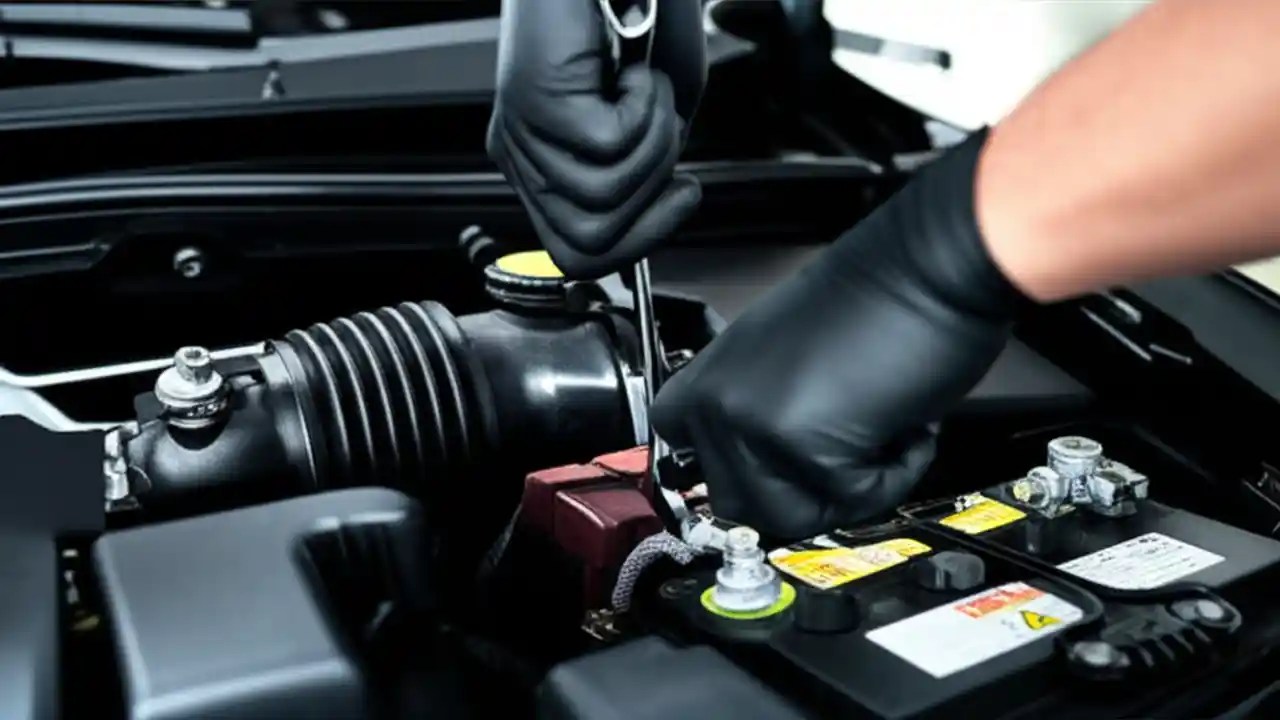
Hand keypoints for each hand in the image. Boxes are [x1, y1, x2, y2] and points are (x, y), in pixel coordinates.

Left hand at [487, 0, 706, 278]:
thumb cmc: (635, 15)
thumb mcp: (652, 117)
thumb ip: (651, 173)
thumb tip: (661, 212)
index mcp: (541, 165)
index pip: (577, 255)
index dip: (642, 241)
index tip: (684, 192)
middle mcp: (522, 154)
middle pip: (587, 244)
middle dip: (653, 195)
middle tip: (667, 130)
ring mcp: (523, 130)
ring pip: (604, 198)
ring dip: (655, 142)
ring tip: (652, 90)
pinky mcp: (537, 101)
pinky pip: (609, 148)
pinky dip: (647, 108)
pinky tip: (638, 72)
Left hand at [651, 130, 1027, 538]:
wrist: (933, 265)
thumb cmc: (883, 298)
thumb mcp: (789, 358)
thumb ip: (763, 409)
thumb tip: (762, 469)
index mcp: (713, 374)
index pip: (682, 452)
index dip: (739, 472)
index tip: (776, 474)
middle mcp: (720, 398)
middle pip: (740, 505)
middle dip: (806, 493)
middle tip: (849, 451)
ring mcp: (753, 423)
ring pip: (789, 519)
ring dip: (850, 491)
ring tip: (879, 433)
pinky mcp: (804, 445)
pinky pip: (852, 503)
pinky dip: (896, 474)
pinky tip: (904, 423)